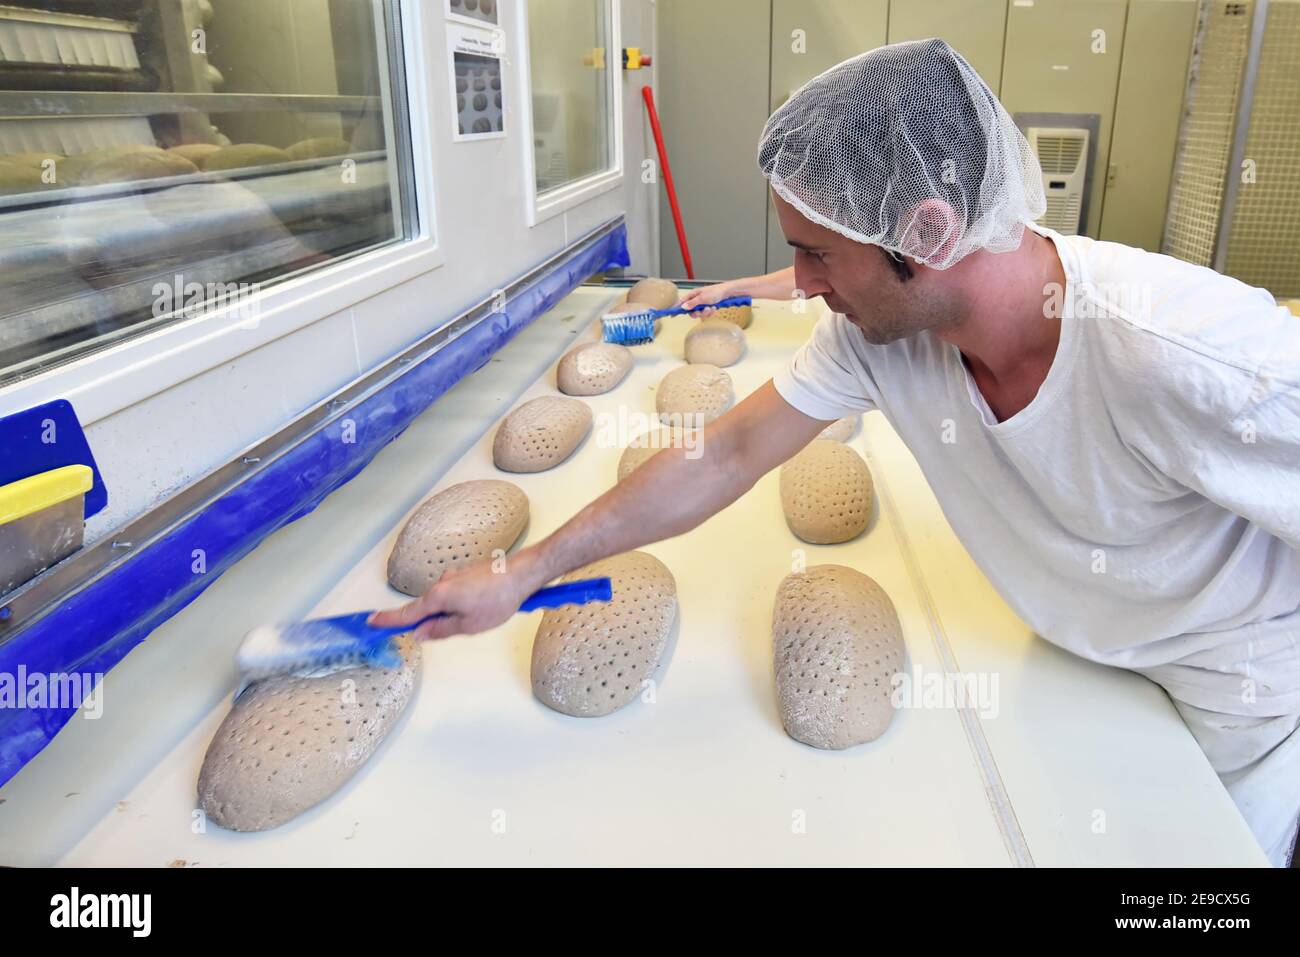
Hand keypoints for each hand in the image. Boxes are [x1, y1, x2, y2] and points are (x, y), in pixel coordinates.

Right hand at [368, 555, 539, 640]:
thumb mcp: (468, 626)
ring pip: (443, 602)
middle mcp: (441, 582)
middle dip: (434, 622)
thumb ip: (440, 630)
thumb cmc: (498, 600)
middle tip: (457, 628)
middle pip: (425, 608)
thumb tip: (420, 633)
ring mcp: (454, 577)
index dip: (388, 620)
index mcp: (437, 596)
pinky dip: (462, 605)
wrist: (522, 575)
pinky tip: (484, 608)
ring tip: (483, 617)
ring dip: (453, 614)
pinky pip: (454, 595)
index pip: (407, 613)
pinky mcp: (466, 575)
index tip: (371, 623)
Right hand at [678, 281, 737, 314]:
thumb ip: (692, 303)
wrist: (727, 292)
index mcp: (692, 295)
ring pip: (699, 314)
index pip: (681, 302)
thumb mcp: (703, 298)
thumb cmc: (715, 292)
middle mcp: (696, 299)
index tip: (672, 315)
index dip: (676, 309)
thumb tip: (683, 307)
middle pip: (691, 311)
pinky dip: (710, 312)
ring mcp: (702, 303)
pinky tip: (714, 308)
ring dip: (705, 313)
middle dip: (697, 313)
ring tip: (711, 307)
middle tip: (703, 310)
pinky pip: (705, 314)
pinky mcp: (707, 306)